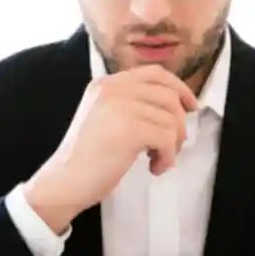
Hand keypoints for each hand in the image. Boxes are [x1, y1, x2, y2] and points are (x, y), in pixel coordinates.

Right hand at [25, 66, 198, 232]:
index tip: (190, 107)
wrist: (64, 182)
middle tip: (171, 147)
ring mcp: (120, 106)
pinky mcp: (129, 129)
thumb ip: (132, 106)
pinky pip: (167, 137)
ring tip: (156, 160)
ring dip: (173, 145)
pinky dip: (167, 157)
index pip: (155, 73)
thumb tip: (177, 107)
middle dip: (180, 123)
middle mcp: (112, 88)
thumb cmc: (87, 159)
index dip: (179, 88)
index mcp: (106, 84)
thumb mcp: (106, 118)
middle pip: (169, 95)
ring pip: (171, 118)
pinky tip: (153, 168)